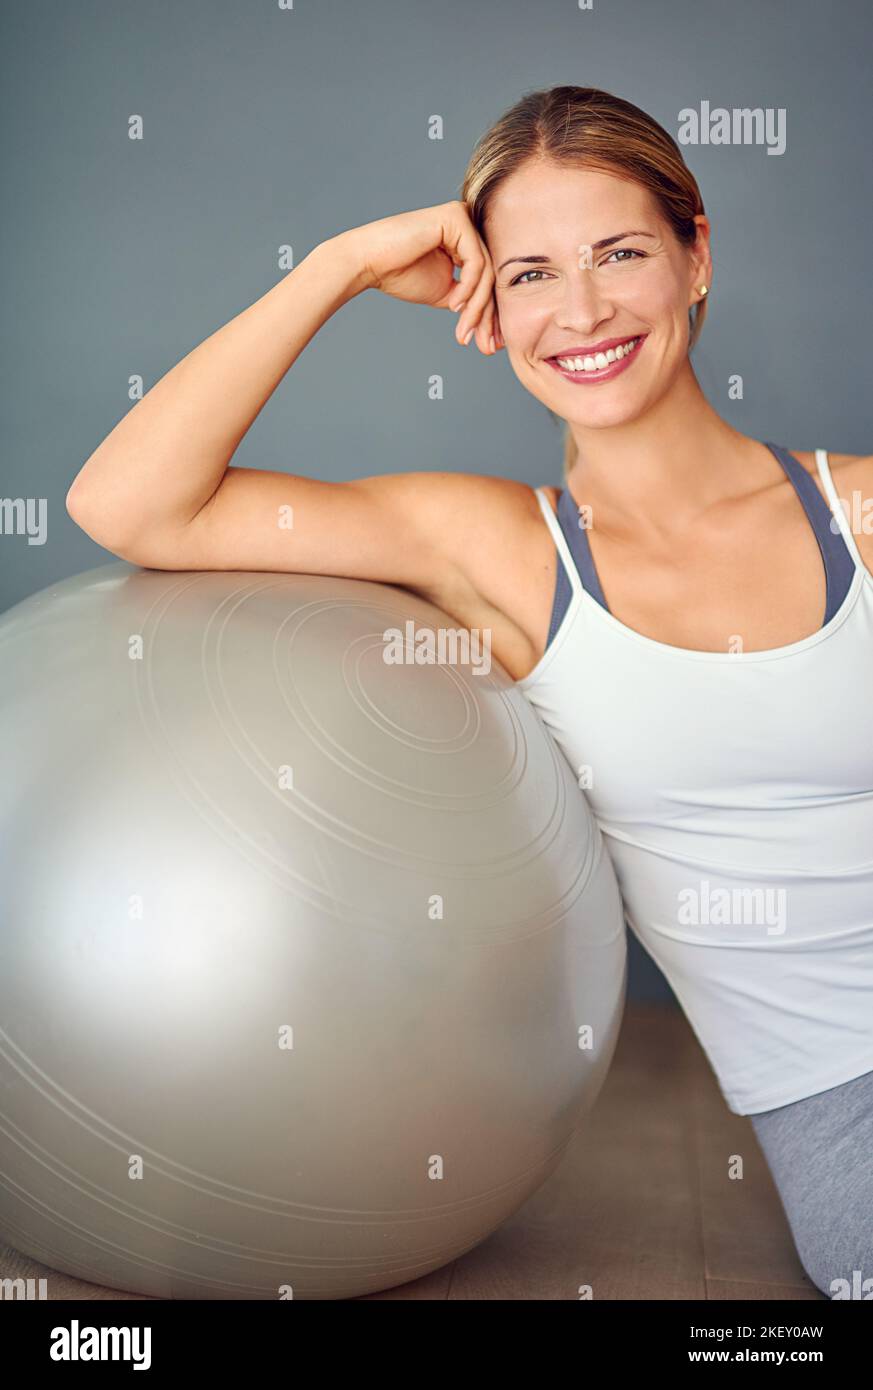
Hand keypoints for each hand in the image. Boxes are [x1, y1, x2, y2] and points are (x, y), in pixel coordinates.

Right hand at [337, 201, 502, 354]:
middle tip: (486, 346)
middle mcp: (467, 225)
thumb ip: (469, 298)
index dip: (490, 315)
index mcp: (465, 241)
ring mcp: (463, 218)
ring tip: (464, 330)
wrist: (369, 263)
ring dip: (477, 308)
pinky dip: (468, 288)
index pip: (486, 280)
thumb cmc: (399, 275)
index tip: (490, 344)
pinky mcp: (456, 218)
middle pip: (491, 276)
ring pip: (486, 272)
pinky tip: (455, 304)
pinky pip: (475, 262)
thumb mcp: (444, 293)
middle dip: (488, 316)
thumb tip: (494, 321)